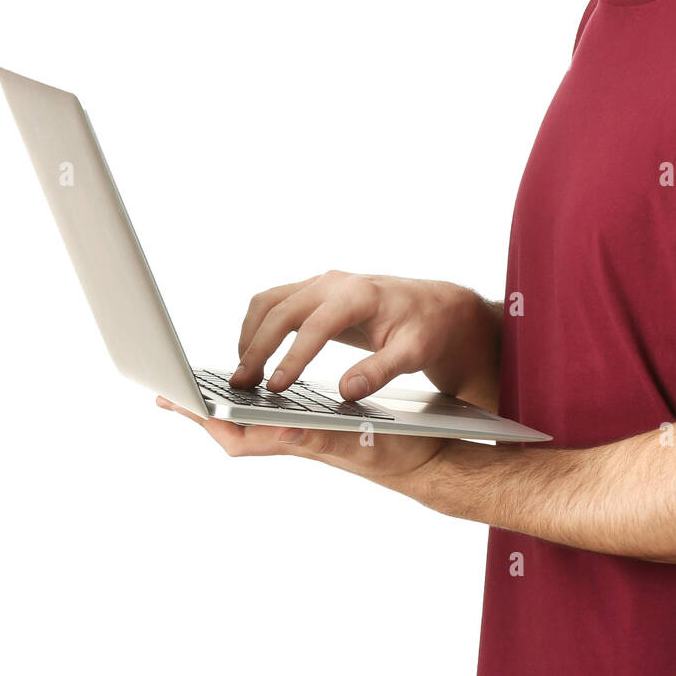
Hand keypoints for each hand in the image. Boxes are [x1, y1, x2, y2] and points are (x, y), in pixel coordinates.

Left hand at [154, 395, 451, 486]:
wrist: (432, 461)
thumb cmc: (404, 450)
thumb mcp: (367, 440)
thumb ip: (327, 437)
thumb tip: (285, 431)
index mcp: (304, 440)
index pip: (241, 434)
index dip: (207, 419)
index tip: (176, 400)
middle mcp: (299, 440)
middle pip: (237, 431)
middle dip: (203, 414)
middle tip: (169, 394)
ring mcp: (308, 435)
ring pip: (253, 424)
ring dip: (225, 409)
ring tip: (199, 391)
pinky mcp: (321, 429)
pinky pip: (275, 417)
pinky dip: (255, 404)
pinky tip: (253, 393)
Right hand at [229, 271, 499, 406]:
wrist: (433, 306)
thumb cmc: (426, 329)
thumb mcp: (414, 353)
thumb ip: (381, 371)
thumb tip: (347, 391)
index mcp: (360, 295)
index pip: (316, 326)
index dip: (293, 357)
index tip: (276, 388)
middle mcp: (335, 283)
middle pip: (281, 309)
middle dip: (257, 347)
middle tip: (242, 385)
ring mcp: (322, 284)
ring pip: (270, 301)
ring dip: (250, 335)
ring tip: (243, 374)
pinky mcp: (314, 292)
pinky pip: (275, 303)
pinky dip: (258, 327)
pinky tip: (254, 357)